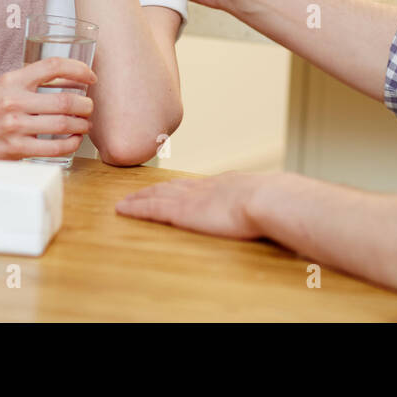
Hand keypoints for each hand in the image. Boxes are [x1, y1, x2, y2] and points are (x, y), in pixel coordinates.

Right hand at [0, 57, 95, 159]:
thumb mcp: (3, 86)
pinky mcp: (16, 149)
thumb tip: (69, 79)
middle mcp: (13, 101)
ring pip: (64, 124)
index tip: (91, 76)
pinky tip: (74, 139)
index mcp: (11, 80)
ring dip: (82, 124)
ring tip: (85, 123)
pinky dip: (72, 143)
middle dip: (86, 105)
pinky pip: (55, 147)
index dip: (78, 69)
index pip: (53, 66)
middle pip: (65, 100)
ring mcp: (15, 126)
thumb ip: (30, 81)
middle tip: (89, 107)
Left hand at [114, 171, 277, 239]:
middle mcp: (203, 187)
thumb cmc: (274, 202)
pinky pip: (151, 208)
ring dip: (140, 197)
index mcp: (224, 184)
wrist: (267, 199)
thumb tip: (275, 204)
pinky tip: (122, 209)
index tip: (169, 186)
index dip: (179, 185)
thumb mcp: (267, 198)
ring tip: (126, 199)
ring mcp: (190, 198)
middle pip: (171, 185)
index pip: (194, 184)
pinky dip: (135, 208)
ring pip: (156, 195)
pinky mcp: (180, 212)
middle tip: (139, 190)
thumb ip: (262, 201)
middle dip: (154, 188)